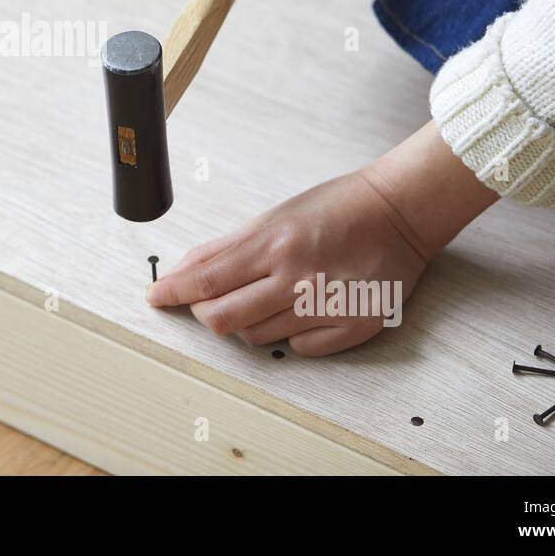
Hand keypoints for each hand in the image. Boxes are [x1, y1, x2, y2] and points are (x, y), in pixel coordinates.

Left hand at [146, 121, 497, 354]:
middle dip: (204, 314)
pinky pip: (298, 347)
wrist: (400, 213)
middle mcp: (296, 278)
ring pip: (257, 337)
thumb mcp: (276, 216)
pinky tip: (299, 310)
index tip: (154, 298)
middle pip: (222, 318)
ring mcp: (325, 306)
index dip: (172, 292)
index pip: (205, 278)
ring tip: (265, 297)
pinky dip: (289, 333)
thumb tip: (185, 270)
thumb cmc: (336, 208)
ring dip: (248, 322)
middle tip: (207, 304)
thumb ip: (231, 246)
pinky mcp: (352, 327)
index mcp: (274, 244)